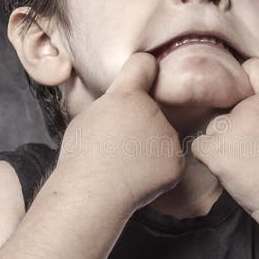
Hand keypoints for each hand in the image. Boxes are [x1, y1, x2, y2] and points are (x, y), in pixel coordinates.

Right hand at [58, 53, 185, 212]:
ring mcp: (168, 137)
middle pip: (153, 108)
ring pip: (162, 135)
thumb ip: (110, 102)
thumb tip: (120, 104)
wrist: (92, 193)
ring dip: (150, 145)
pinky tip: (137, 175)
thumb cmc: (82, 157)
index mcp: (127, 95)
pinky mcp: (177, 162)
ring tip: (124, 162)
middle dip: (141, 120)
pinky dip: (158, 168)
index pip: (144, 65)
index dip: (142, 68)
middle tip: (118, 144)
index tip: (144, 71)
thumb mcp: (87, 116)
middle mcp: (153, 111)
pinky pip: (169, 160)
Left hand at [189, 57, 258, 218]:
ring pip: (214, 128)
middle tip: (255, 152)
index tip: (245, 92)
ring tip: (248, 166)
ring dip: (223, 145)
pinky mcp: (215, 149)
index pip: (256, 67)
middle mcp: (252, 107)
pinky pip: (200, 147)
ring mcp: (232, 127)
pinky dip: (211, 160)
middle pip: (229, 106)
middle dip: (235, 126)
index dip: (247, 76)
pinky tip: (232, 172)